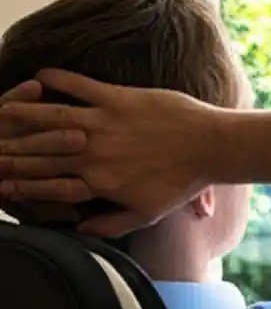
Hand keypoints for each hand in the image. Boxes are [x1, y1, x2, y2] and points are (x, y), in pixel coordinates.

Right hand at [0, 69, 225, 236]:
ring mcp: (102, 122)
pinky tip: (37, 76)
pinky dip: (54, 79)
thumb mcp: (146, 213)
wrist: (211, 147)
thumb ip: (109, 225)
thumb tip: (80, 232)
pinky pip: (76, 85)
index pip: (43, 183)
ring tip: (0, 112)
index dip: (15, 182)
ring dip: (19, 114)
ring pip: (47, 117)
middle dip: (5, 149)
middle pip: (35, 150)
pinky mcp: (116, 98)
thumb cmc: (182, 182)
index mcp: (95, 181)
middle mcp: (92, 152)